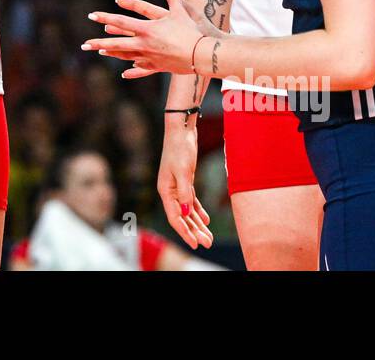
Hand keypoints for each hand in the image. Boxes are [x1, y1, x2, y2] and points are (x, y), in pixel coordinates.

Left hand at [84, 0, 208, 76]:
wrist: (201, 54)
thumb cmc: (192, 31)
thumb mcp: (182, 12)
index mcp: (147, 29)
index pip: (121, 22)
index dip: (105, 17)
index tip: (92, 15)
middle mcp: (144, 43)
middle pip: (116, 43)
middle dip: (98, 43)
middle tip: (84, 45)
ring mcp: (149, 57)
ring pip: (125, 56)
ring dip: (111, 54)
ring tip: (99, 52)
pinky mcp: (157, 67)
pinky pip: (141, 70)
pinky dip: (132, 71)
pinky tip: (124, 73)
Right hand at [157, 121, 213, 249]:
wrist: (181, 130)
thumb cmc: (179, 148)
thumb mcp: (183, 171)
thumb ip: (184, 193)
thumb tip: (185, 212)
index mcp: (165, 190)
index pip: (174, 217)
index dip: (185, 232)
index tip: (195, 244)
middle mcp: (169, 191)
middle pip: (182, 217)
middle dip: (194, 231)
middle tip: (208, 243)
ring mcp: (177, 186)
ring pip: (187, 210)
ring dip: (197, 224)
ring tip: (208, 236)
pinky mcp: (185, 180)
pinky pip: (191, 201)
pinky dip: (198, 210)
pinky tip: (206, 219)